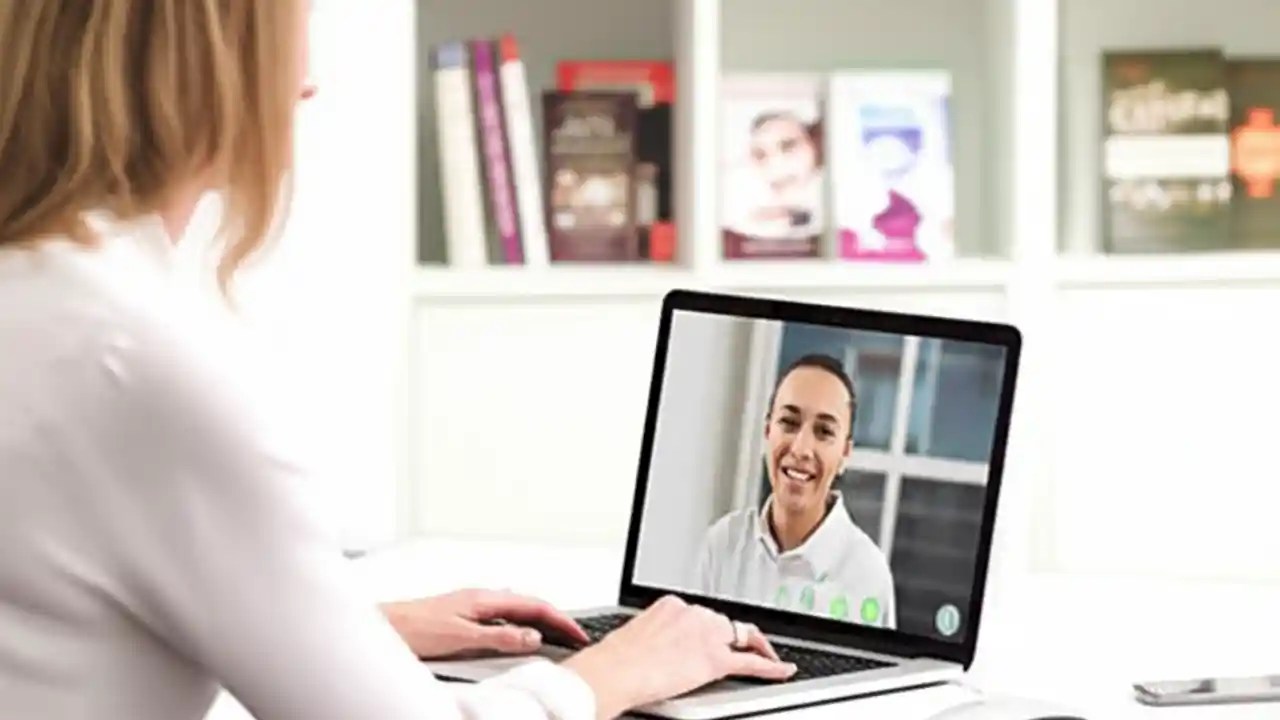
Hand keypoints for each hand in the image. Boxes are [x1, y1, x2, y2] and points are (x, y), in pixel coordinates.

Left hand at [381, 588, 589, 659]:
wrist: (382, 625)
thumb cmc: (412, 626)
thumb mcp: (461, 636)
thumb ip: (498, 637)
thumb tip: (531, 636)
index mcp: (484, 598)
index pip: (534, 605)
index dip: (560, 619)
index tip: (577, 633)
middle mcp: (481, 599)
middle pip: (529, 606)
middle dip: (555, 620)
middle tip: (573, 637)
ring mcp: (472, 607)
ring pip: (516, 613)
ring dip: (537, 624)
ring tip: (554, 638)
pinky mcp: (464, 618)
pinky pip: (501, 621)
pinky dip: (519, 629)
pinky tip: (517, 639)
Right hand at [561, 595, 795, 718]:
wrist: (614, 671)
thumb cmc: (615, 659)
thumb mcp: (636, 633)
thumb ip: (657, 633)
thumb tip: (660, 647)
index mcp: (671, 605)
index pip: (700, 614)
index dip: (709, 629)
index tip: (711, 636)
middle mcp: (692, 613)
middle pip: (723, 623)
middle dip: (729, 638)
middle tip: (738, 650)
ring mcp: (706, 634)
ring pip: (738, 638)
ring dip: (751, 648)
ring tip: (765, 658)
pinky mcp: (714, 660)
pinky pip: (750, 663)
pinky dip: (770, 667)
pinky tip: (783, 670)